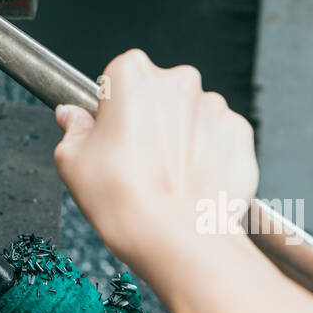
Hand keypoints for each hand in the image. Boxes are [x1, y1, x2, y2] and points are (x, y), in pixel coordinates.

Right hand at [52, 50, 258, 272]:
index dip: (112, 109)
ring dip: (181, 137)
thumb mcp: (72, 161)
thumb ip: (73, 129)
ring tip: (165, 178)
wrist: (175, 239)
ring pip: (192, 116)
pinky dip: (209, 156)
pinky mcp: (240, 134)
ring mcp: (214, 107)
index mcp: (132, 74)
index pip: (118, 77)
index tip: (110, 134)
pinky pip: (220, 138)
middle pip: (159, 93)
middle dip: (150, 120)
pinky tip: (191, 183)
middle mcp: (178, 81)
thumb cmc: (122, 199)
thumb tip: (72, 118)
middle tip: (135, 161)